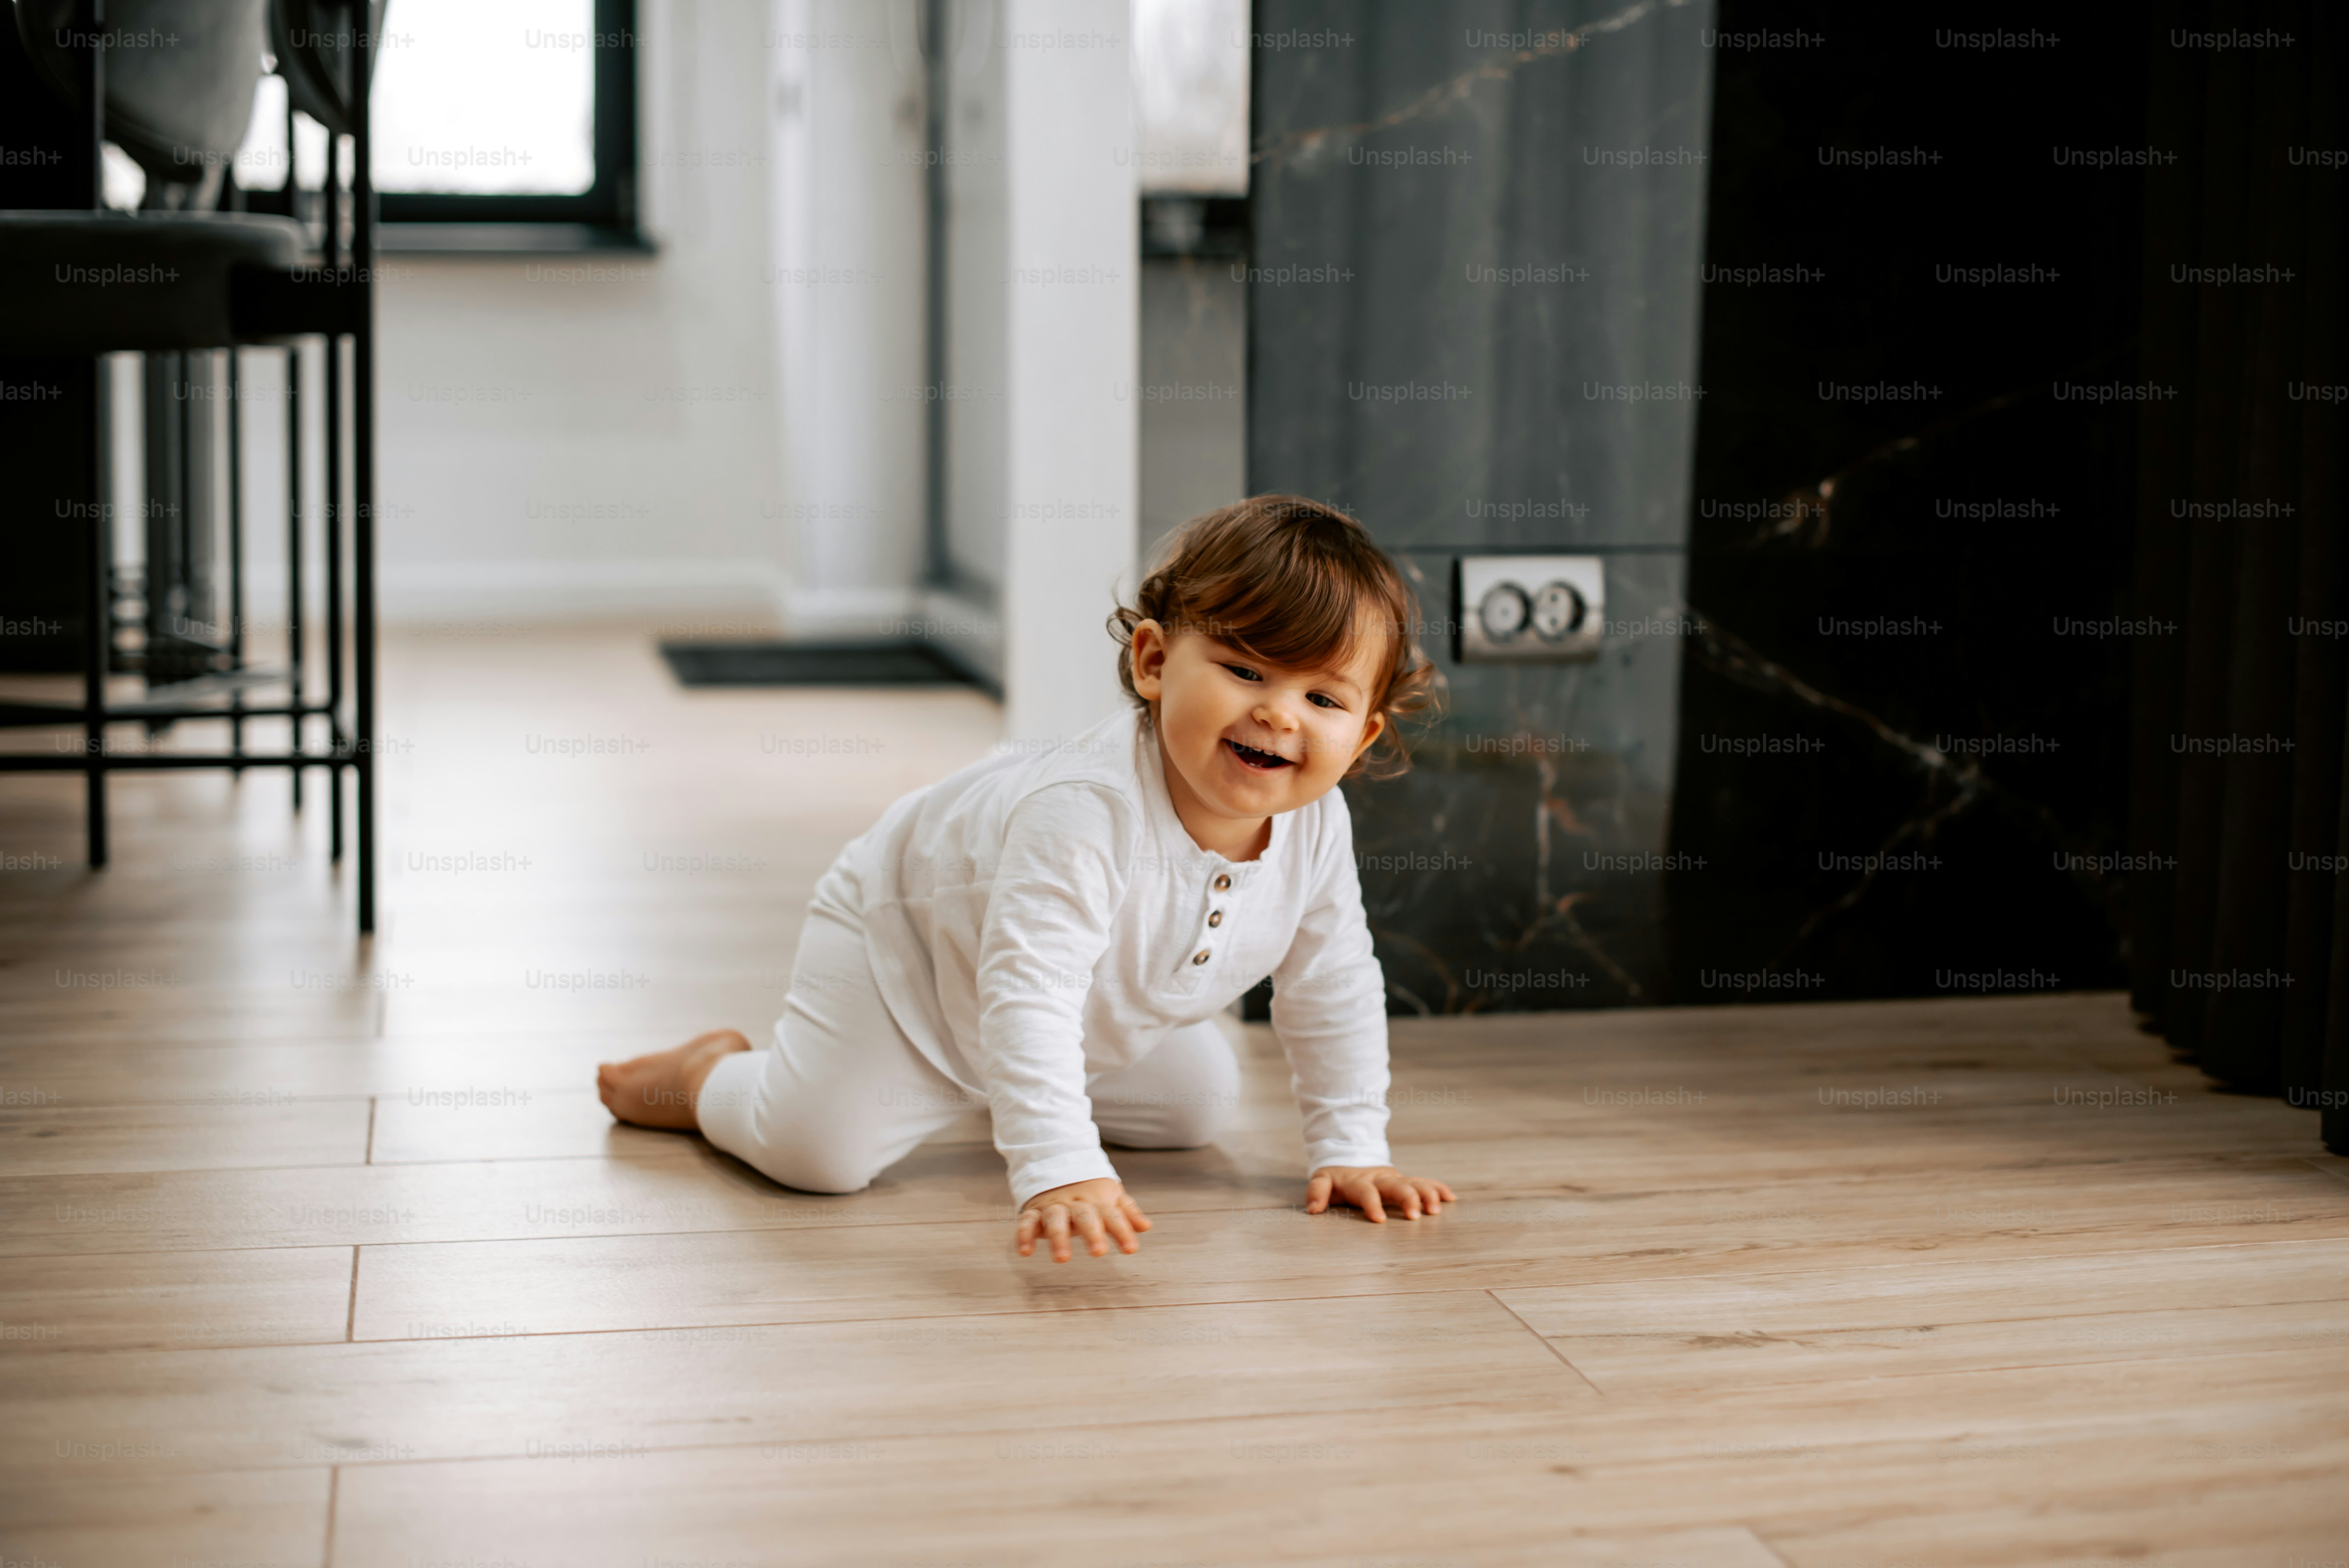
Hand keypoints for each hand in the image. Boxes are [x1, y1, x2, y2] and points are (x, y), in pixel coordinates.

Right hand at [1014, 1177, 1151, 1262]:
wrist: (1058, 1162)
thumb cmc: (1090, 1190)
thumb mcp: (1112, 1197)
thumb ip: (1127, 1213)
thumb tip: (1146, 1227)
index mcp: (1098, 1200)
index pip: (1113, 1216)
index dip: (1123, 1232)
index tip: (1131, 1249)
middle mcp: (1076, 1203)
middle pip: (1085, 1216)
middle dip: (1092, 1233)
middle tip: (1099, 1252)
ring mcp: (1054, 1206)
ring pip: (1055, 1219)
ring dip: (1058, 1237)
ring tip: (1062, 1258)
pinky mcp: (1034, 1211)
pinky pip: (1027, 1222)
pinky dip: (1023, 1235)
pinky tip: (1025, 1252)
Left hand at [1306, 1166, 1454, 1223]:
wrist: (1351, 1155)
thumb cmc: (1336, 1177)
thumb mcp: (1323, 1180)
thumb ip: (1317, 1191)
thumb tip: (1313, 1209)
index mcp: (1359, 1181)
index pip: (1366, 1192)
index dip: (1371, 1204)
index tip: (1380, 1220)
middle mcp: (1380, 1179)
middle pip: (1396, 1186)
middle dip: (1407, 1199)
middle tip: (1415, 1216)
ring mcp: (1395, 1179)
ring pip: (1414, 1183)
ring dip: (1426, 1194)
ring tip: (1436, 1210)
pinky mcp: (1405, 1180)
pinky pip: (1424, 1182)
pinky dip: (1437, 1188)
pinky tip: (1451, 1199)